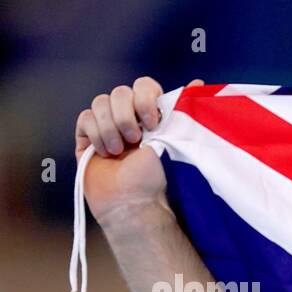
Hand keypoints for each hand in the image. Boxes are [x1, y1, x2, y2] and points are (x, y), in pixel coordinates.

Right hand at [74, 77, 202, 225]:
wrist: (134, 202)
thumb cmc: (158, 177)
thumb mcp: (177, 141)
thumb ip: (183, 112)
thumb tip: (198, 82)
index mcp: (150, 114)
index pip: (144, 85)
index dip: (145, 98)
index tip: (154, 122)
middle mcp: (128, 116)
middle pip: (120, 91)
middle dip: (127, 115)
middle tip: (136, 140)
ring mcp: (106, 124)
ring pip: (100, 101)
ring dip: (112, 127)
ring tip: (120, 151)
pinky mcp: (87, 135)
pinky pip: (86, 118)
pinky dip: (97, 134)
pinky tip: (106, 152)